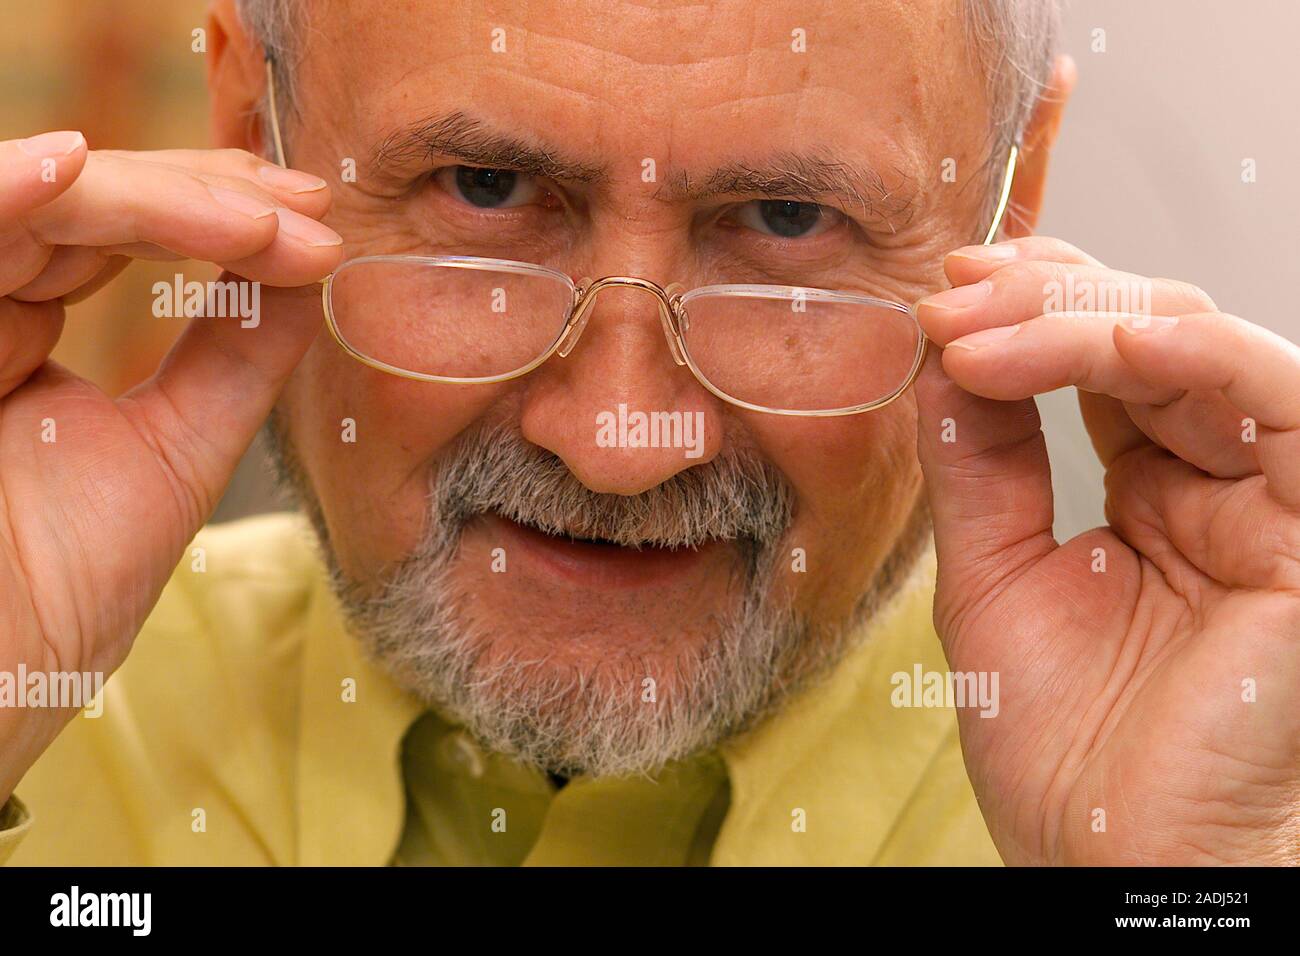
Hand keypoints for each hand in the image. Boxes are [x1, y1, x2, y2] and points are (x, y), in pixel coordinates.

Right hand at [0, 131, 343, 800]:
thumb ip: (231, 360)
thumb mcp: (174, 452)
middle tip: (309, 211)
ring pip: (36, 203)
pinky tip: (74, 168)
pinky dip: (4, 192)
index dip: (218, 216)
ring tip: (258, 220)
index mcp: (20, 335)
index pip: (116, 233)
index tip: (318, 231)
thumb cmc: (59, 595)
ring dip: (154, 199)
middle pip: (87, 203)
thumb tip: (308, 279)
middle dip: (207, 195)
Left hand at [913, 236, 1299, 864]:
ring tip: (979, 326)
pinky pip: (1277, 404)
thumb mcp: (990, 581)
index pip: (1100, 364)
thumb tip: (944, 355)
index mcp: (1149, 500)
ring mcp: (1266, 504)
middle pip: (1146, 333)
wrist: (1114, 864)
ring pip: (1200, 346)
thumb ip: (979, 466)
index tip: (941, 297)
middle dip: (1039, 300)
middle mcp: (1214, 489)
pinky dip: (1193, 352)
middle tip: (950, 301)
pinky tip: (1106, 337)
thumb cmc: (1063, 753)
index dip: (1026, 315)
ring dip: (1083, 315)